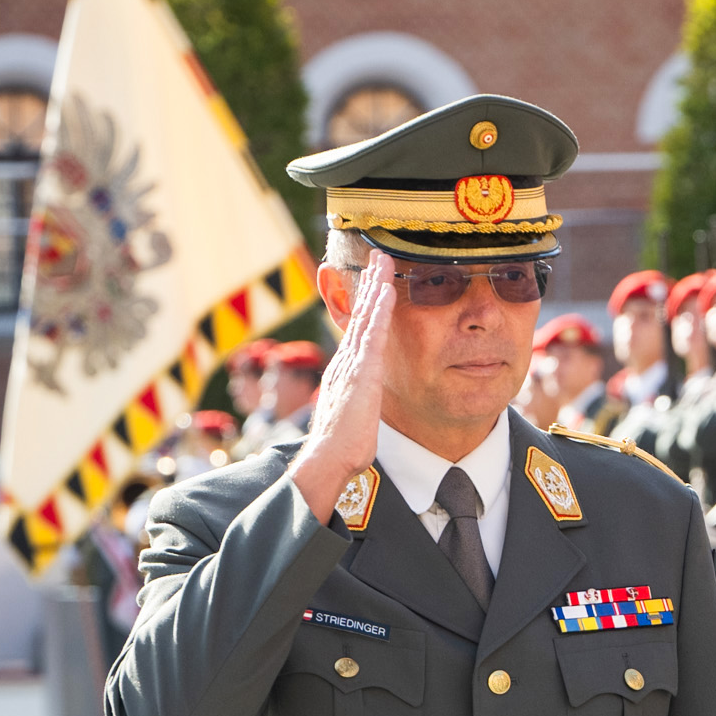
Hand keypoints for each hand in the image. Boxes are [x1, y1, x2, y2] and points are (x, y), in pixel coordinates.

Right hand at [290, 255, 396, 523]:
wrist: (329, 459)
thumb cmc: (342, 447)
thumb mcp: (351, 416)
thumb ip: (357, 402)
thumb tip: (360, 403)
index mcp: (345, 371)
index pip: (358, 330)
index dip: (366, 303)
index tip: (375, 281)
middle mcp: (345, 362)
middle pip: (359, 315)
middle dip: (369, 284)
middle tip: (379, 255)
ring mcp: (352, 365)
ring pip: (365, 318)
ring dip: (375, 287)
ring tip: (384, 261)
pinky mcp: (361, 373)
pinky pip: (373, 335)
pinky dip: (379, 310)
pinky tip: (387, 291)